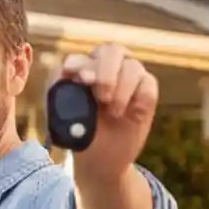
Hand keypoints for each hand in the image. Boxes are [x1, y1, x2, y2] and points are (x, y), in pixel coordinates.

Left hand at [58, 43, 159, 182]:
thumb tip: (65, 74)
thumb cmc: (79, 133)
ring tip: (114, 112)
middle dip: (106, 72)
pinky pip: (148, 84)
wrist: (100, 158)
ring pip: (132, 66)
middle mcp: (106, 68)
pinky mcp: (146, 91)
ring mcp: (129, 76)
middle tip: (102, 96)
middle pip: (111, 50)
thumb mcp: (62, 117)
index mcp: (81, 70)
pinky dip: (139, 98)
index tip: (81, 80)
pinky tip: (130, 114)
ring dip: (122, 89)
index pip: (82, 57)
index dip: (81, 65)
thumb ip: (60, 93)